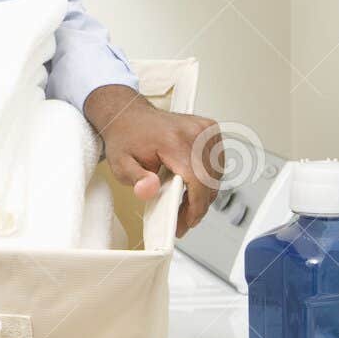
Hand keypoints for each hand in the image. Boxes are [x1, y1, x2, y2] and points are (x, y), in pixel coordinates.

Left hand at [83, 84, 222, 236]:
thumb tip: (149, 189)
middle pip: (209, 180)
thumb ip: (136, 179)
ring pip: (216, 174)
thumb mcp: (121, 164)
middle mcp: (193, 132)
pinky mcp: (210, 129)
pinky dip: (208, 178)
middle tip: (183, 219)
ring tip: (186, 205)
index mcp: (173, 140)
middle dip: (198, 205)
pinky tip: (194, 187)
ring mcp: (204, 129)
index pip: (197, 180)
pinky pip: (217, 163)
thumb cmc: (126, 138)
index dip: (196, 207)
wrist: (129, 115)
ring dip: (204, 193)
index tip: (188, 222)